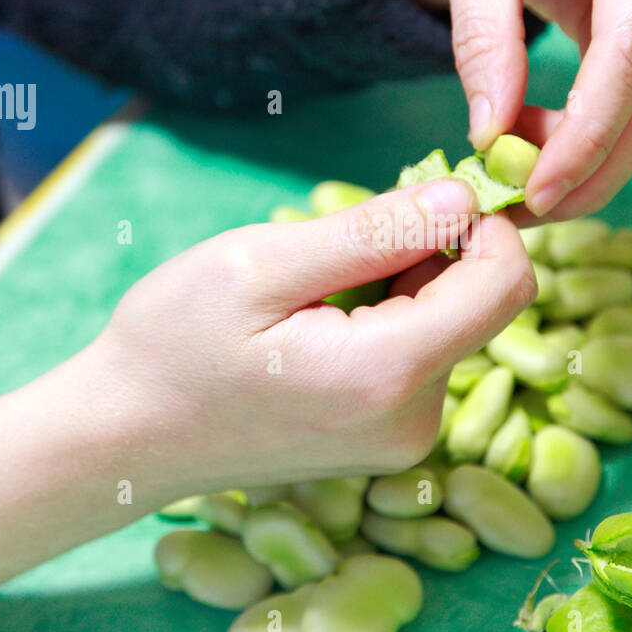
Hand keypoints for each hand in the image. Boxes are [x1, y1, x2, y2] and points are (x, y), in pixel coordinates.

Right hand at [94, 178, 535, 495]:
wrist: (125, 437)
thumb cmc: (172, 346)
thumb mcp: (259, 265)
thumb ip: (374, 232)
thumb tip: (461, 196)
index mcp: (390, 373)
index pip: (506, 283)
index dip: (484, 223)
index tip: (424, 192)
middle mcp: (414, 419)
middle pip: (483, 304)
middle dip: (435, 251)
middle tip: (347, 237)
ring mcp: (403, 437)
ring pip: (452, 325)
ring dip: (405, 285)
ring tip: (317, 287)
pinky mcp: (388, 439)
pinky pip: (423, 356)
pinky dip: (392, 319)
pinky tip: (323, 320)